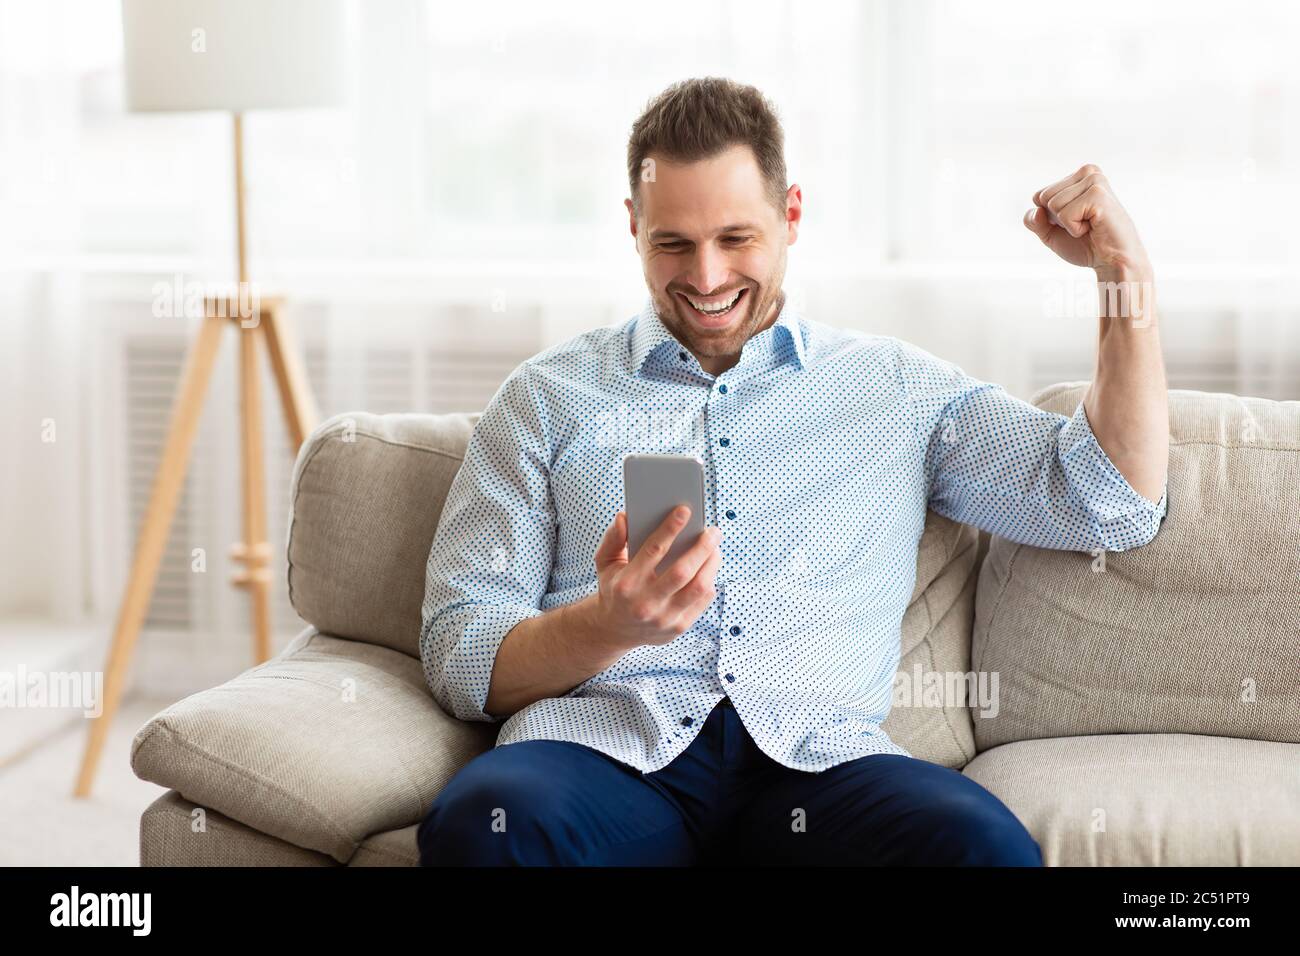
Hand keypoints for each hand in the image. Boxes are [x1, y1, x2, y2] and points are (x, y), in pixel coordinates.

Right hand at [589, 506, 721, 649]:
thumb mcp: (605, 563)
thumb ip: (613, 539)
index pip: (653, 551)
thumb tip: (624, 517)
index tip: (685, 510)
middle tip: (713, 531)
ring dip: (712, 563)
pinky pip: (702, 600)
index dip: (670, 528)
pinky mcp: (678, 627)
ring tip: (715, 547)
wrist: (614, 630)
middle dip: (702, 547)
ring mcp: (664, 618)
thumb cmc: (614, 589)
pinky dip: (710, 580)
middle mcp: (645, 603)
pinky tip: (710, 566)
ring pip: (698, 587)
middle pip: (682, 571)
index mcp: (626, 584)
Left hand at [1024, 164, 1150, 281]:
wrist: (1112, 261)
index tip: (1074, 222)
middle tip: (1084, 224)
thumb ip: (1034, 221)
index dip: (1050, 218)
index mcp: (1078, 176)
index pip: (1039, 195)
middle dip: (1058, 220)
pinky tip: (1094, 226)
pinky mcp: (1098, 194)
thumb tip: (1036, 209)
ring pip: (1053, 204)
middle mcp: (1088, 172)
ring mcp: (1094, 181)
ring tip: (1090, 225)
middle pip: (1044, 197)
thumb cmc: (1086, 245)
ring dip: (1068, 224)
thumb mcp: (1050, 233)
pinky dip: (1075, 228)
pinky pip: (1065, 214)